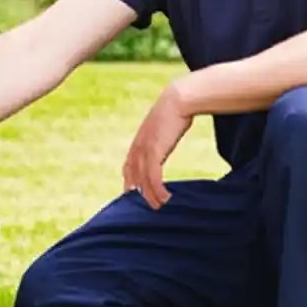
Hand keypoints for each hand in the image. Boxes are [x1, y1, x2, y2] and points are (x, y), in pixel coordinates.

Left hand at [122, 84, 191, 209]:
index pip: (129, 165)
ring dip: (151, 195)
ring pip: (143, 179)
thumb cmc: (175, 109)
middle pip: (133, 175)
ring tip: (159, 206)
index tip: (133, 192)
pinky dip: (158, 189)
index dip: (130, 180)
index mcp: (139, 140)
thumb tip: (168, 134)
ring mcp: (145, 149)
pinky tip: (165, 197)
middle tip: (148, 204)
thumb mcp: (163, 124)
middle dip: (139, 192)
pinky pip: (153, 176)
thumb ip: (161, 133)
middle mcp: (138, 146)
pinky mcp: (155, 151)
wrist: (178, 99)